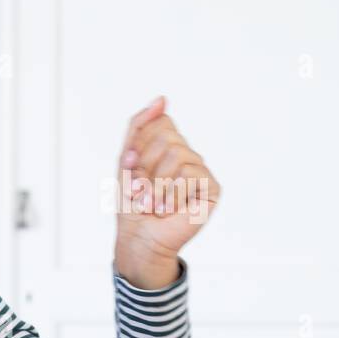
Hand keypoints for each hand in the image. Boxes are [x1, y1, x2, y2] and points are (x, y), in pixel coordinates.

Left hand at [115, 96, 219, 287]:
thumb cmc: (132, 204)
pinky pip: (191, 174)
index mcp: (168, 146)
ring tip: (153, 203)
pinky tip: (168, 209)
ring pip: (177, 155)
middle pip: (166, 137)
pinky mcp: (212, 188)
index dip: (139, 148)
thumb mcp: (126, 160)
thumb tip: (162, 99)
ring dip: (156, 184)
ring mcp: (201, 170)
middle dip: (146, 167)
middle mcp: (187, 154)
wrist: (139, 238)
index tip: (133, 169)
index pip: (159, 124)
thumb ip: (139, 126)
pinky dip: (172, 194)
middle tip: (142, 190)